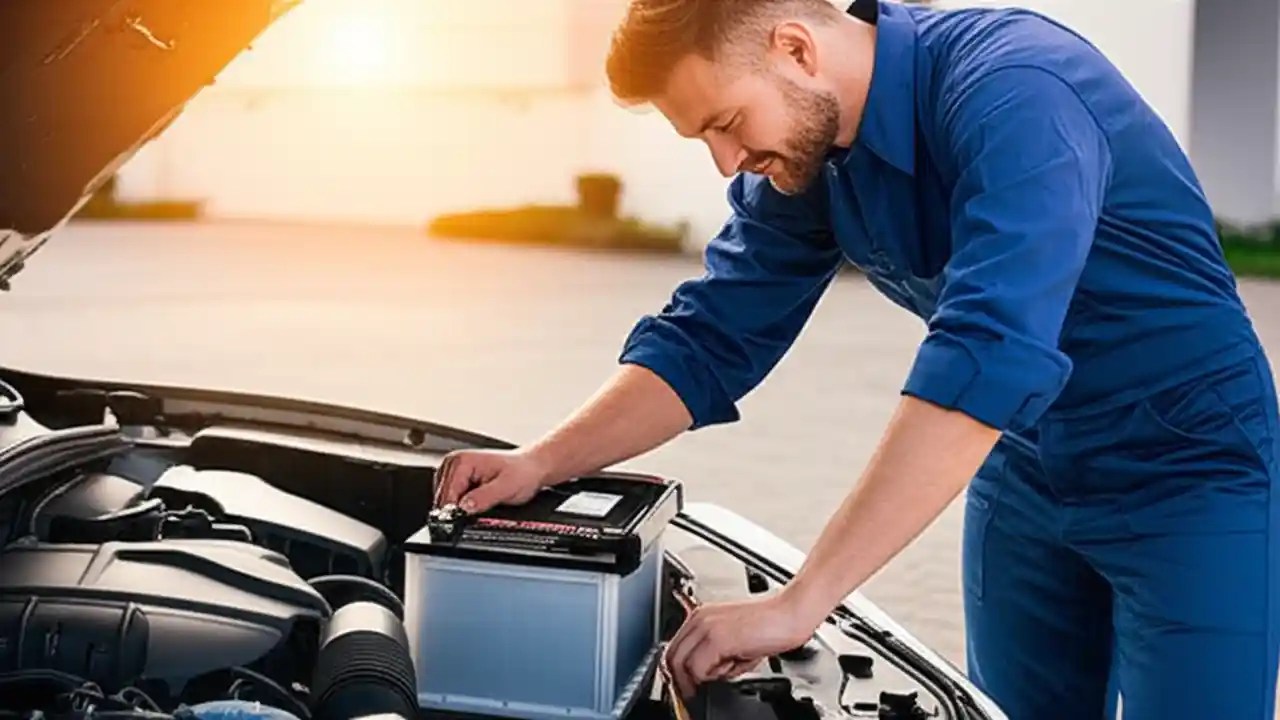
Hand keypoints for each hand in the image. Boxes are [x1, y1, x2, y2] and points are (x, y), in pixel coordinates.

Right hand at [433, 448, 553, 513]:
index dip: (457, 511)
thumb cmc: (522, 473)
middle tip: (482, 507)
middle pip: (443, 498)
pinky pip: (451, 498)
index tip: (470, 517)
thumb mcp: (506, 488)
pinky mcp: (457, 478)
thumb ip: (484, 498)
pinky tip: (478, 500)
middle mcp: (454, 462)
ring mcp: (454, 470)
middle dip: (459, 508)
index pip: (447, 495)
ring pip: (445, 500)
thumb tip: (465, 507)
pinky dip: (462, 504)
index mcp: (461, 461)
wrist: (531, 467)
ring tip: (483, 500)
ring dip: (460, 506)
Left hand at [664, 590, 820, 698]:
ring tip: (732, 667)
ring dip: (703, 677)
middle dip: (684, 680)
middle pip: (672, 657)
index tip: (689, 685)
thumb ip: (714, 651)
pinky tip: (737, 664)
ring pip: (682, 665)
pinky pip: (699, 669)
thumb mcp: (734, 636)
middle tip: (700, 690)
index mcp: (701, 616)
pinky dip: (715, 676)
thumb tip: (703, 674)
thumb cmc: (770, 624)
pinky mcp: (717, 639)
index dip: (680, 672)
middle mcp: (700, 619)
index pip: (675, 649)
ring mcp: (707, 628)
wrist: (791, 613)